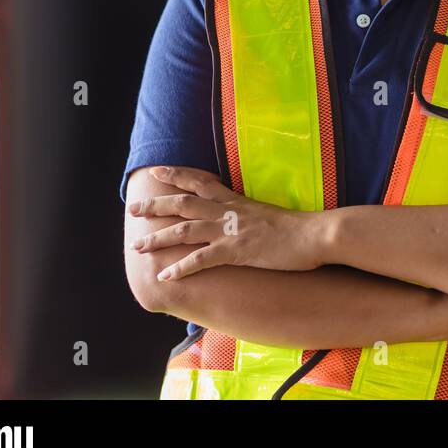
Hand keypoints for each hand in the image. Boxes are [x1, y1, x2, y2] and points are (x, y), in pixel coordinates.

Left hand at [127, 166, 323, 279]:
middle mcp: (229, 212)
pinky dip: (181, 268)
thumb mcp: (266, 214)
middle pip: (183, 204)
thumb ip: (248, 214)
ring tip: (138, 246)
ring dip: (158, 238)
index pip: (201, 182)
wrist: (315, 234)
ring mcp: (231, 231)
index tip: (158, 172)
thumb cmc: (296, 227)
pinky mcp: (237, 251)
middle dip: (156, 205)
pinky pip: (202, 260)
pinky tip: (165, 275)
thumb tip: (239, 218)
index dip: (177, 176)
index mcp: (236, 201)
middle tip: (133, 208)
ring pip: (185, 230)